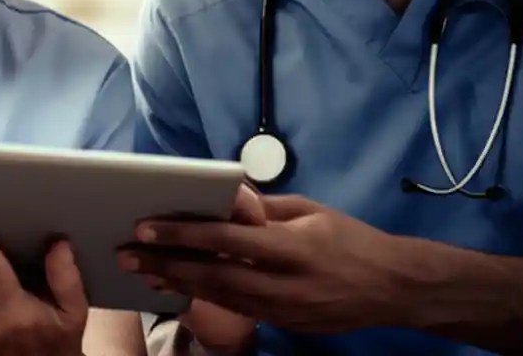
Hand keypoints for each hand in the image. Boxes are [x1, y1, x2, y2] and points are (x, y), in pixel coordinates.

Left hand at [122, 193, 405, 334]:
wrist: (395, 289)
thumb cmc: (351, 239)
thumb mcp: (310, 211)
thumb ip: (262, 209)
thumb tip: (221, 197)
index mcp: (294, 247)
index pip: (226, 240)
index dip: (183, 234)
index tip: (147, 227)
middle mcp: (286, 283)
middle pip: (214, 276)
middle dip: (166, 264)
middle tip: (127, 253)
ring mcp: (285, 310)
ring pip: (220, 298)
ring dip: (178, 285)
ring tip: (144, 272)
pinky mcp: (285, 325)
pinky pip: (237, 310)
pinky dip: (204, 299)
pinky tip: (180, 289)